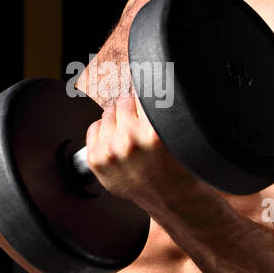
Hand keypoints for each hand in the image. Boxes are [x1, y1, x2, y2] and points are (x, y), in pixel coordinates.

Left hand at [84, 92, 195, 210]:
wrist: (172, 198)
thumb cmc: (179, 164)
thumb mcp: (179, 133)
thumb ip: (161, 108)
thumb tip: (148, 74)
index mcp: (154, 132)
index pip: (143, 93)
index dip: (149, 96)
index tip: (152, 100)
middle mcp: (130, 141)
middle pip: (124, 100)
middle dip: (134, 109)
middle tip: (144, 126)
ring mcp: (110, 152)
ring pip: (109, 112)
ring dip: (119, 121)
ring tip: (133, 138)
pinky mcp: (96, 160)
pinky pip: (94, 126)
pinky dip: (105, 132)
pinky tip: (120, 145)